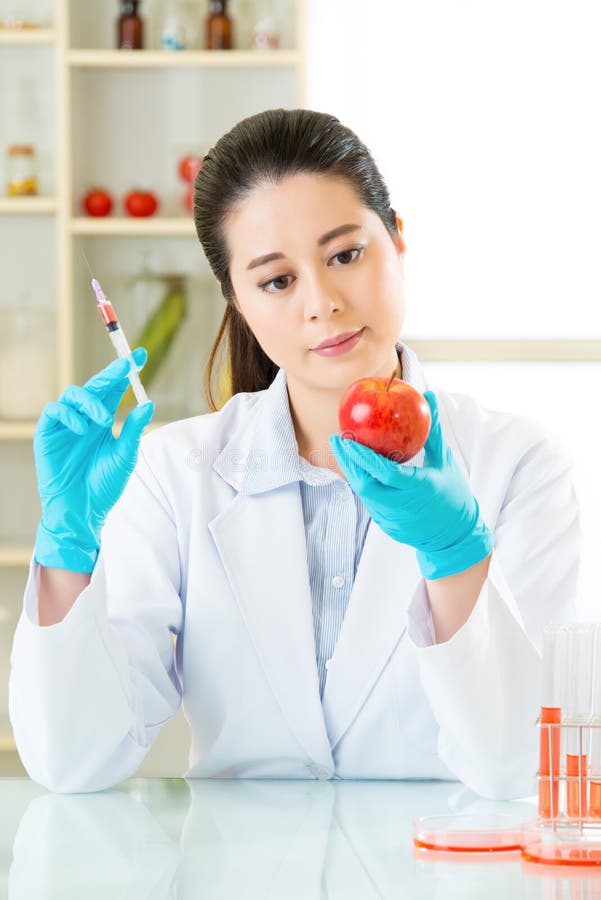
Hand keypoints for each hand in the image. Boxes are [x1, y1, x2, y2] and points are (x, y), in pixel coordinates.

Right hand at [33, 348, 154, 572]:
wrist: (83, 511)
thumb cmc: (104, 485)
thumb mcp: (125, 455)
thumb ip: (134, 429)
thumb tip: (149, 403)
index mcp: (104, 420)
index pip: (115, 389)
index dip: (125, 371)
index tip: (141, 356)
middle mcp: (85, 417)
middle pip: (96, 385)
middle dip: (111, 372)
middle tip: (126, 364)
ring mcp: (66, 424)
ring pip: (73, 393)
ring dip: (91, 400)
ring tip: (105, 419)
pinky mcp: (48, 434)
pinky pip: (54, 411)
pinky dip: (70, 415)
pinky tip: (84, 429)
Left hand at [329, 390, 492, 578]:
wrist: (454, 536)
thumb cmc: (454, 494)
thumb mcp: (446, 461)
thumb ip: (433, 431)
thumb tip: (428, 396)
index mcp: (418, 488)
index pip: (384, 472)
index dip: (363, 457)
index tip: (348, 439)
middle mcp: (401, 505)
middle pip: (363, 483)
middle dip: (346, 460)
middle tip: (336, 438)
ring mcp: (391, 518)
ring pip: (363, 492)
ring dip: (351, 470)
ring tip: (343, 449)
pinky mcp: (386, 525)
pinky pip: (369, 500)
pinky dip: (361, 482)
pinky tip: (356, 467)